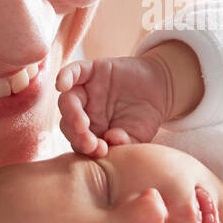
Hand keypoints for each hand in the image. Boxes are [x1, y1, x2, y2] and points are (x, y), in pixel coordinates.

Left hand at [56, 55, 170, 156]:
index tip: (102, 151)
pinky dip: (65, 76)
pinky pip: (74, 71)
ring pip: (67, 100)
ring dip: (70, 113)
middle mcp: (85, 111)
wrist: (160, 87)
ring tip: (82, 125)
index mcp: (91, 131)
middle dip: (76, 135)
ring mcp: (86, 90)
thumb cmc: (146, 116)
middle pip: (68, 124)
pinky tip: (62, 85)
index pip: (79, 142)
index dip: (86, 148)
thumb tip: (112, 141)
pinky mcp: (92, 71)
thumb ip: (125, 144)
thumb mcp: (138, 136)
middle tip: (90, 143)